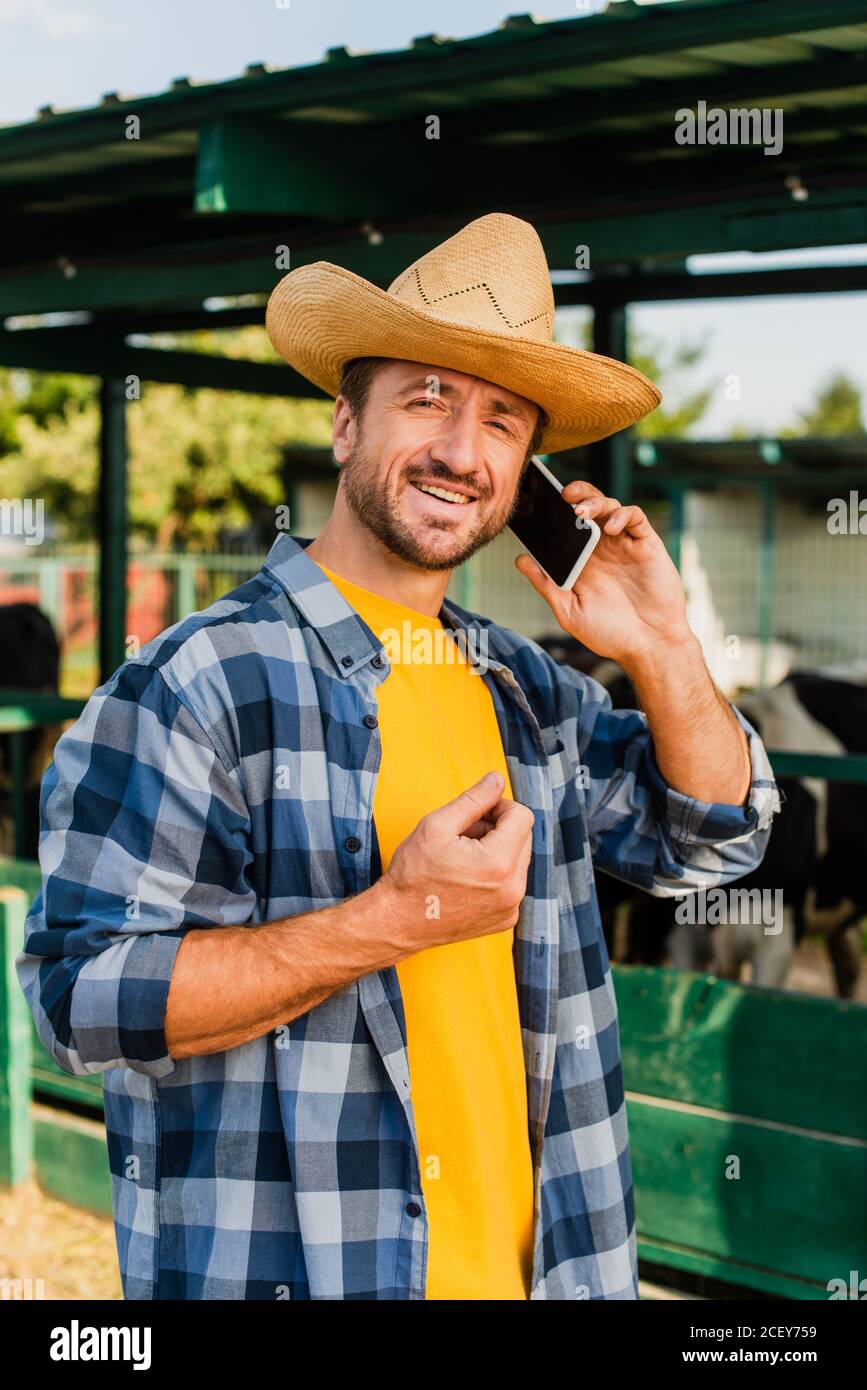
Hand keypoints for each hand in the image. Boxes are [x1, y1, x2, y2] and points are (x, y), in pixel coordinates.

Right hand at [380, 772, 533, 952]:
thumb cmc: (413, 874)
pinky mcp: (505, 918)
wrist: (398, 921)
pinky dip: (495, 874)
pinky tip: (467, 878)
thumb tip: (497, 779)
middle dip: (497, 828)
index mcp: (499, 863)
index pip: (522, 816)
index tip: (476, 813)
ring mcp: (511, 907)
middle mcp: (513, 888)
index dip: (499, 806)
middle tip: (463, 835)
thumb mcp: (437, 825)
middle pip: (523, 836)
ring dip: (496, 850)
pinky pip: (512, 883)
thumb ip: (474, 799)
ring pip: (518, 859)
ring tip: (462, 857)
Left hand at [515, 480, 691, 671]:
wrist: (649, 646)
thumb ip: (547, 585)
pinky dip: (621, 514)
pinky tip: (610, 527)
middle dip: (576, 494)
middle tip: (564, 496)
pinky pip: (634, 517)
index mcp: (580, 561)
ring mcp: (624, 544)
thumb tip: (521, 560)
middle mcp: (601, 548)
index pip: (564, 526)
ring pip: (609, 506)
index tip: (537, 501)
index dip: (552, 511)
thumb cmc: (609, 633)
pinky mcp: (646, 544)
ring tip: (583, 512)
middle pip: (587, 507)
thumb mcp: (570, 612)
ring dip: (595, 501)